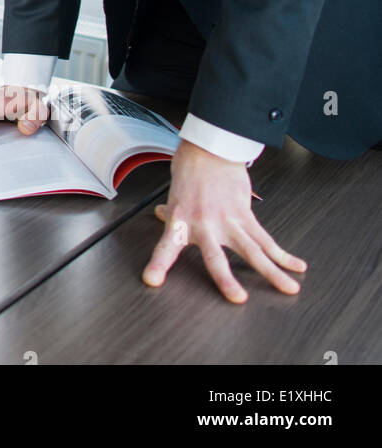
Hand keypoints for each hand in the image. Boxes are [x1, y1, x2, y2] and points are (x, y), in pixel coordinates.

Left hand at [143, 140, 305, 302]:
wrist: (209, 149)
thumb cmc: (190, 171)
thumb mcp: (174, 195)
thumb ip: (171, 212)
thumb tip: (161, 217)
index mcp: (180, 221)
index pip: (164, 247)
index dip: (158, 265)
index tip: (152, 280)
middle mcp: (204, 225)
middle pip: (216, 256)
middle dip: (226, 279)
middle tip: (237, 298)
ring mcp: (227, 221)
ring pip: (252, 251)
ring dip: (271, 271)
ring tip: (287, 288)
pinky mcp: (246, 215)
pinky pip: (265, 239)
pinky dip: (282, 254)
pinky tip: (296, 267)